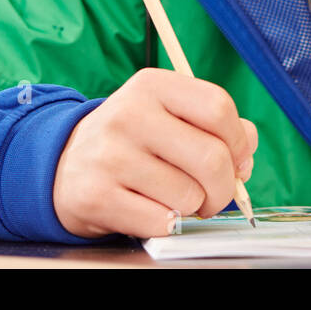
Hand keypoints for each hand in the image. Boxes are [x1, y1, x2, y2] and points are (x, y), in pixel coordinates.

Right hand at [53, 68, 257, 238]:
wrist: (63, 166)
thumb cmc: (132, 142)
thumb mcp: (167, 115)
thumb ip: (214, 125)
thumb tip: (247, 152)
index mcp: (152, 86)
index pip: (218, 108)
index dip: (239, 142)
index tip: (238, 161)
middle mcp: (129, 114)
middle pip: (211, 157)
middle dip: (224, 188)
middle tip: (214, 196)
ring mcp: (110, 155)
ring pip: (189, 196)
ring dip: (191, 207)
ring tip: (172, 197)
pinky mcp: (96, 195)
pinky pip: (161, 222)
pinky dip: (166, 224)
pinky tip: (148, 208)